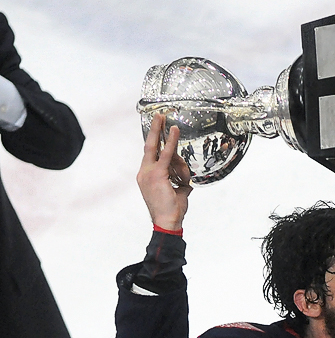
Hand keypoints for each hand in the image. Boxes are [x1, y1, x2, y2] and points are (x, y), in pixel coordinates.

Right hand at [137, 112, 191, 230]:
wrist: (167, 222)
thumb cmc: (172, 211)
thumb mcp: (178, 193)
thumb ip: (180, 184)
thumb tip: (187, 183)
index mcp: (146, 176)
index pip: (152, 155)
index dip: (155, 141)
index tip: (157, 129)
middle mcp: (144, 172)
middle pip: (150, 145)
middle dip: (154, 129)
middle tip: (159, 115)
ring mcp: (148, 172)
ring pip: (167, 154)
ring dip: (180, 162)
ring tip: (180, 160)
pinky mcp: (157, 173)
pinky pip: (167, 154)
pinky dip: (171, 141)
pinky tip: (174, 131)